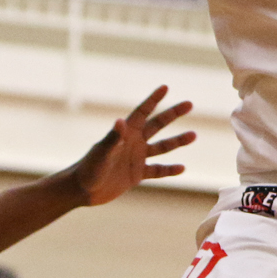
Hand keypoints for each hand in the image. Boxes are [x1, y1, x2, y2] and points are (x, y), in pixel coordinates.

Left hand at [68, 86, 194, 205]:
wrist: (82, 190)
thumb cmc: (89, 168)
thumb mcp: (102, 152)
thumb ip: (113, 138)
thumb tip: (121, 121)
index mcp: (125, 133)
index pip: (143, 112)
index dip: (154, 99)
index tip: (165, 87)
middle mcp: (133, 142)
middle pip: (157, 125)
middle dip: (173, 114)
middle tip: (189, 104)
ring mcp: (136, 158)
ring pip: (162, 147)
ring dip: (177, 141)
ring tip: (193, 135)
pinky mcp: (137, 174)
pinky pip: (157, 170)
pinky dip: (169, 169)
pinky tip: (181, 168)